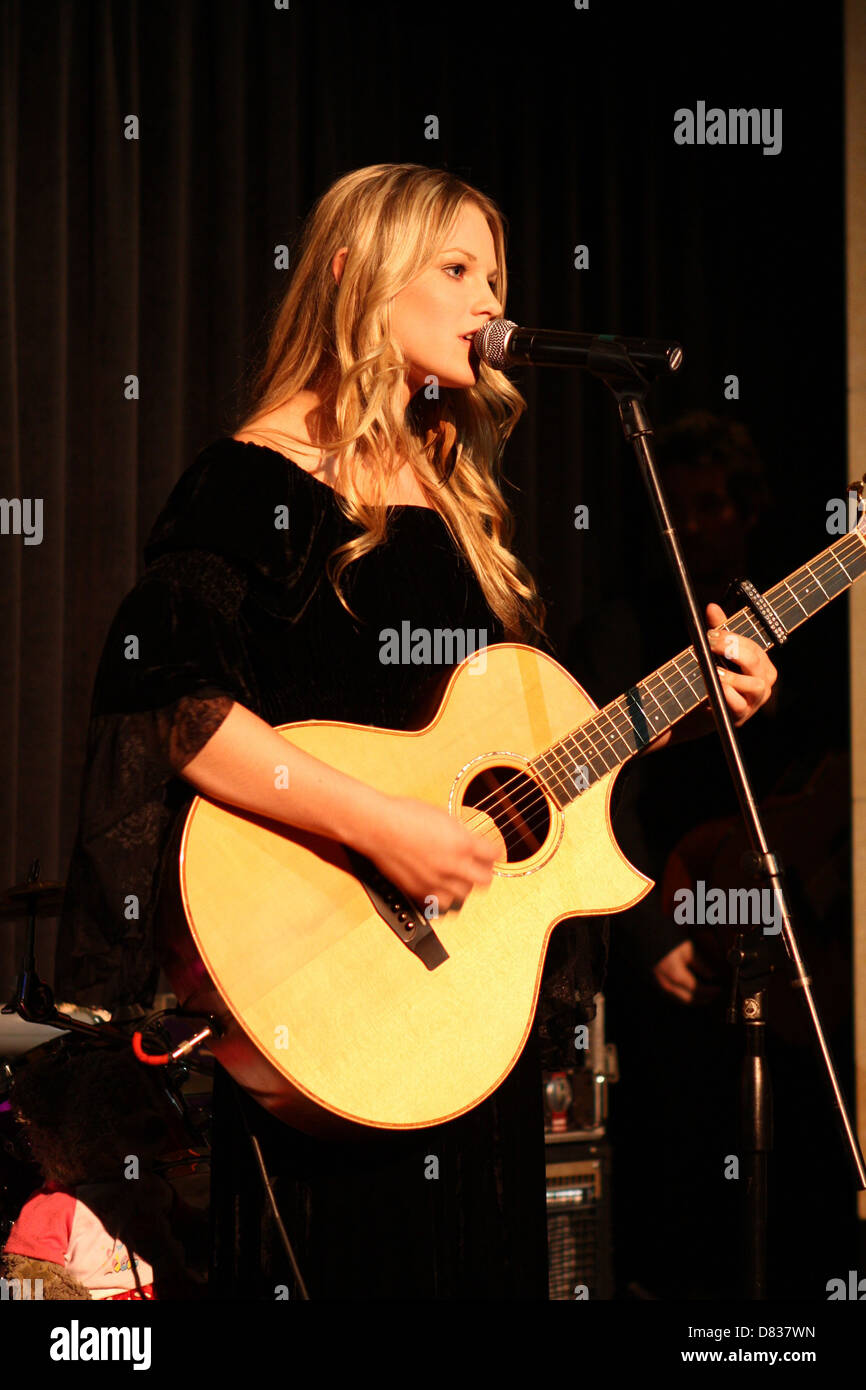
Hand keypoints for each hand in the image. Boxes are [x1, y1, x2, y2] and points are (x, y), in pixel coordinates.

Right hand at [359, 794, 497, 913]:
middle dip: (484, 871)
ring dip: (465, 885)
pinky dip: (445, 898)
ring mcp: (435, 880)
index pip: (494, 854)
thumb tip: (472, 842)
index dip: (494, 851)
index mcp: (462, 842)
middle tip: (479, 866)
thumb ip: (461, 833)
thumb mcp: (443, 816)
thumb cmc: (405, 814)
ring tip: (459, 877)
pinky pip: (441, 904)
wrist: (377, 825)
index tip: (491, 851)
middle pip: (484, 880)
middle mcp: (452, 865)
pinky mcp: (419, 890)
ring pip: (464, 895)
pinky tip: (442, 888)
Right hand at [653, 939, 719, 1004]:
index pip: (696, 989)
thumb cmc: (667, 938)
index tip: (719, 989)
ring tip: (705, 995)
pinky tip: (690, 991)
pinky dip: (682, 995)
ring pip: (678, 999)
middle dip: (702, 999)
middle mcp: (664, 982)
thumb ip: (700, 963)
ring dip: (693, 999)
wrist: (647, 934)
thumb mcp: (687, 949)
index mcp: (674, 974)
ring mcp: (657, 984)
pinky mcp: (654, 982)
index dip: (709, 991)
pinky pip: (670, 994)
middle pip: (686, 999)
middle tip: (714, 995)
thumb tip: (712, 976)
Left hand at [705, 602, 776, 725]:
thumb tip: (712, 607)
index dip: (732, 638)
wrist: (697, 712)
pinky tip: (714, 687)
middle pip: (755, 661)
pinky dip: (728, 695)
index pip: (753, 646)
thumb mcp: (715, 654)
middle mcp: (763, 682)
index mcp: (761, 665)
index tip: (711, 633)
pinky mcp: (742, 716)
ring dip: (733, 676)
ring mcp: (754, 701)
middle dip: (732, 650)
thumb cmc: (713, 679)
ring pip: (755, 685)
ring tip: (714, 671)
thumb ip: (718, 631)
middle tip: (710, 645)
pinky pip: (740, 705)